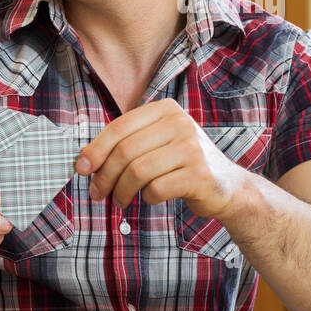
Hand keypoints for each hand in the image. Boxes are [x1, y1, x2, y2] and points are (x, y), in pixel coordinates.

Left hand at [76, 98, 248, 219]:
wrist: (228, 187)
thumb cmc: (182, 165)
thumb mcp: (155, 145)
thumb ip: (124, 145)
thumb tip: (82, 159)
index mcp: (166, 110)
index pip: (119, 127)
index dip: (95, 150)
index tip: (81, 169)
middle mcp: (181, 123)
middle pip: (125, 151)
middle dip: (105, 176)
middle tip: (98, 193)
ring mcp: (193, 148)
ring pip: (137, 172)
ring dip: (122, 191)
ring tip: (120, 200)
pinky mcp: (200, 174)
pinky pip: (156, 189)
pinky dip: (147, 197)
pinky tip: (151, 197)